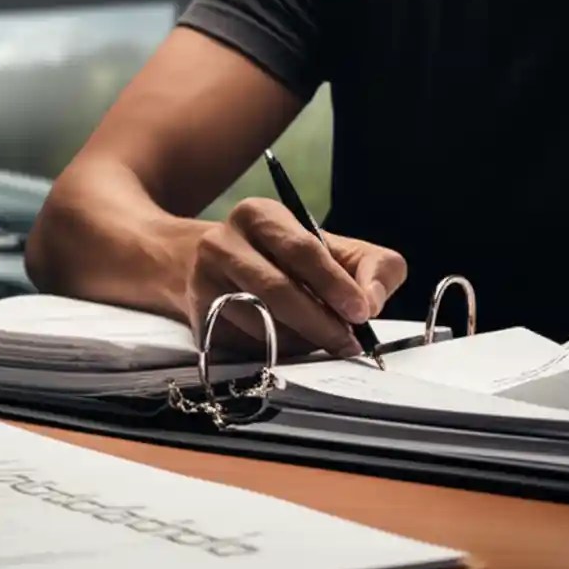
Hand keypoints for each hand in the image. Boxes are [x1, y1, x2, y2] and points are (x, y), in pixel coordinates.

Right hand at [184, 198, 406, 357]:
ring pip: (260, 323)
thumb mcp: (330, 248)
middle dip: (320, 321)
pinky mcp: (196, 320)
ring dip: (300, 341)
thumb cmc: (280, 259)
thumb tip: (373, 301)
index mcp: (258, 215)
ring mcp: (202, 283)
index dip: (334, 283)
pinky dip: (276, 352)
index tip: (361, 312)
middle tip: (348, 343)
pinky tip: (290, 347)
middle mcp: (221, 244)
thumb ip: (369, 266)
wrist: (199, 264)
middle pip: (277, 289)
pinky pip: (244, 345)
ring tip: (323, 344)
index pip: (301, 249)